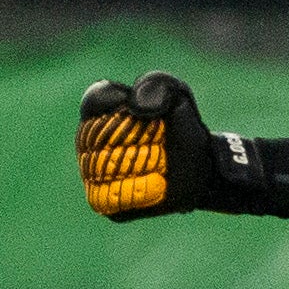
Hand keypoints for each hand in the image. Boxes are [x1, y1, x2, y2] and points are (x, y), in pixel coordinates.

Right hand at [76, 71, 259, 220]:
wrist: (199, 165)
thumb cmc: (182, 126)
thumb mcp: (176, 93)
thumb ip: (156, 84)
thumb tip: (136, 108)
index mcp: (98, 112)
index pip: (92, 102)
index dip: (116, 103)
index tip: (144, 112)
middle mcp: (88, 145)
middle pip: (95, 137)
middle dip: (134, 137)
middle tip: (160, 142)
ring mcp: (93, 175)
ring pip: (102, 168)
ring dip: (139, 163)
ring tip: (159, 163)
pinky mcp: (106, 204)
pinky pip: (110, 197)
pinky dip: (136, 191)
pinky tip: (155, 185)